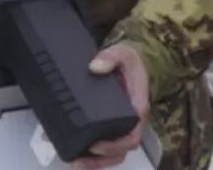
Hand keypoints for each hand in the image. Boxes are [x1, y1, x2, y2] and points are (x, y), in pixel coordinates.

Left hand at [72, 43, 148, 168]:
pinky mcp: (112, 126)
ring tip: (75, 163)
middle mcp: (132, 121)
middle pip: (123, 149)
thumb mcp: (124, 53)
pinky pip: (108, 147)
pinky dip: (94, 156)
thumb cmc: (129, 62)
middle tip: (79, 161)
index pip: (132, 134)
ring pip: (116, 153)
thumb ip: (111, 57)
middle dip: (102, 160)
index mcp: (137, 107)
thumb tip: (95, 67)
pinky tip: (76, 156)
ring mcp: (122, 126)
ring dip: (97, 163)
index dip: (115, 144)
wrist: (132, 63)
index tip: (95, 145)